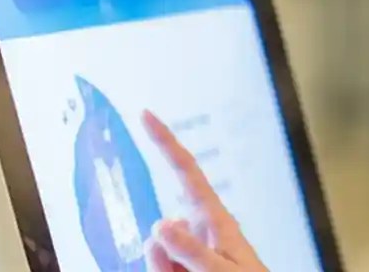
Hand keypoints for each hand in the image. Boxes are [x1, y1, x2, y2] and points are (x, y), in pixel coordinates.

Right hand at [142, 111, 269, 271]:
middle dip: (161, 256)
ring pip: (154, 256)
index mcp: (214, 218)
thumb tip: (160, 223)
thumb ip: (191, 250)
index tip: (146, 113)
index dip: (165, 141)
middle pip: (160, 231)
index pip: (186, 171)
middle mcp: (197, 230)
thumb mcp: (222, 271)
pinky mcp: (179, 267)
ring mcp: (187, 251)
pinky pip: (157, 268)